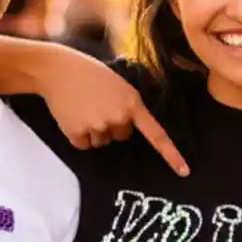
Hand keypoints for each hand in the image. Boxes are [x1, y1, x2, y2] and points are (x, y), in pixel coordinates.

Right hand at [39, 54, 187, 176]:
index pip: (156, 134)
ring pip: (102, 142)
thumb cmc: (90, 74)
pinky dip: (78, 134)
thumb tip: (127, 126)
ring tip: (84, 107)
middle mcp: (118, 117)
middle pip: (121, 136)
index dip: (171, 154)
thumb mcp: (119, 85)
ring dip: (94, 129)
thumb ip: (129, 105)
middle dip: (112, 124)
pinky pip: (84, 145)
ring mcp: (98, 126)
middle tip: (98, 104)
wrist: (58, 70)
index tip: (184, 171)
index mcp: (133, 103)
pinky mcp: (78, 133)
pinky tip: (73, 115)